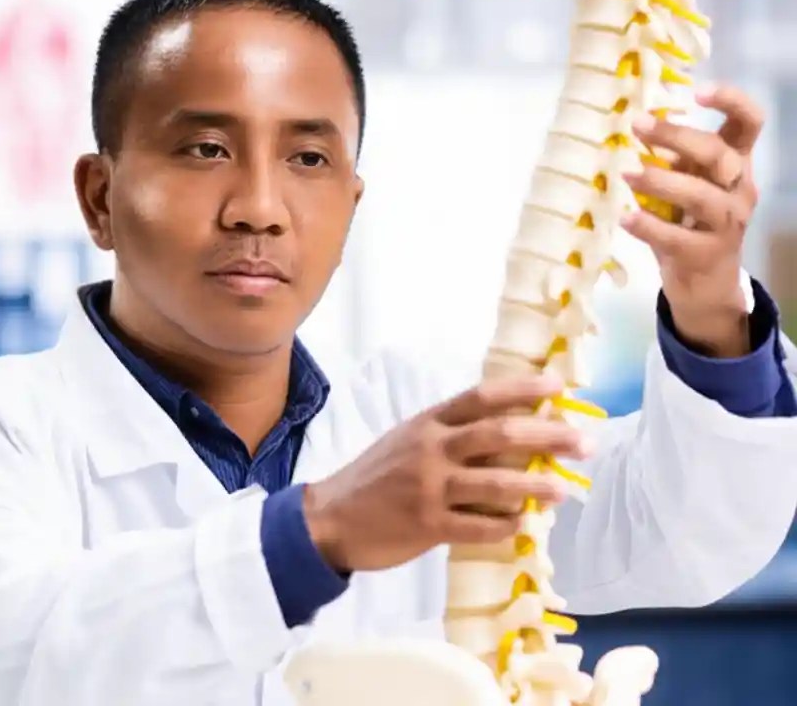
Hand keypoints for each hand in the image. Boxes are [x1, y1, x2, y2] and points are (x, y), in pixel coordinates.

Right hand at [302, 375, 590, 572]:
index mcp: (427, 423)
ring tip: (565, 491)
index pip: (482, 397)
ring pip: (496, 483)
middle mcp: (431, 449)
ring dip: (536, 486)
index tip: (559, 386)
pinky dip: (506, 525)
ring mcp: (429, 488)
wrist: (328, 519)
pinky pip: (479, 526)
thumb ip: (449, 437)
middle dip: (547, 435)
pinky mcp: (427, 525)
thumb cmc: (374, 479)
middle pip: (499, 434)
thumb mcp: (406, 443)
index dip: (523, 389)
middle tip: (583, 442)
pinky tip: (523, 525)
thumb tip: (511, 436)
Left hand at [620, 84, 763, 357]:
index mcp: (736, 164)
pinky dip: (648, 226)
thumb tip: (635, 126)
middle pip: (718, 154)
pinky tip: (625, 216)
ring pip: (701, 196)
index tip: (698, 91)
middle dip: (676, 136)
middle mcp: (739, 189)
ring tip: (625, 174)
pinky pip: (676, 237)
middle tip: (636, 125)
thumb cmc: (690, 223)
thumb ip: (671, 159)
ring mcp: (728, 223)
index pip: (750, 123)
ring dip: (660, 181)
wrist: (705, 284)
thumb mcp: (686, 184)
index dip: (731, 101)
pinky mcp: (707, 254)